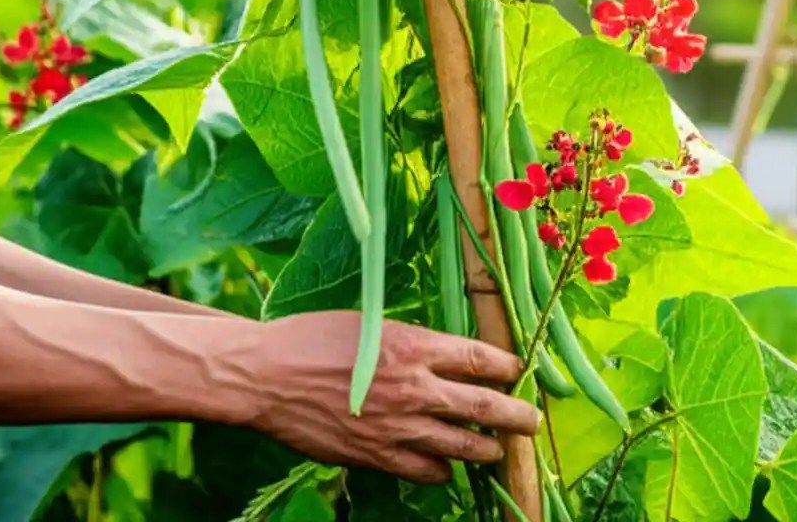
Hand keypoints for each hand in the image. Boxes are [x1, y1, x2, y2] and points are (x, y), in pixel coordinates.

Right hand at [234, 311, 538, 483]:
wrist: (265, 377)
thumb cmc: (311, 339)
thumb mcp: (370, 324)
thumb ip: (412, 344)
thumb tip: (444, 357)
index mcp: (416, 347)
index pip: (481, 359)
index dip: (508, 367)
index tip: (519, 371)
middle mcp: (415, 389)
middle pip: (485, 407)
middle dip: (516, 417)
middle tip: (532, 422)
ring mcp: (398, 428)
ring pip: (462, 446)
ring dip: (486, 449)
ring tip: (496, 449)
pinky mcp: (377, 457)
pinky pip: (426, 471)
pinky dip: (442, 470)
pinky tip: (445, 466)